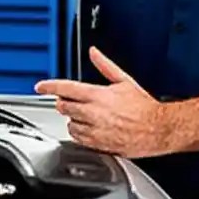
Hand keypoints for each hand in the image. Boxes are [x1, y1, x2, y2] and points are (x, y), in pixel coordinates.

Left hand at [34, 47, 174, 158]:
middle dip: (64, 103)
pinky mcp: (99, 146)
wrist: (158, 129)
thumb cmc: (144, 107)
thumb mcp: (124, 81)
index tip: (40, 86)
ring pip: (70, 125)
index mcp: (99, 95)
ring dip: (73, 120)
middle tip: (70, 101)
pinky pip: (79, 140)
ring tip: (85, 116)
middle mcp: (94, 114)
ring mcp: (96, 131)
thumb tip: (94, 53)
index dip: (50, 86)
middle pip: (64, 107)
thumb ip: (105, 66)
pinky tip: (89, 130)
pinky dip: (80, 134)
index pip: (66, 88)